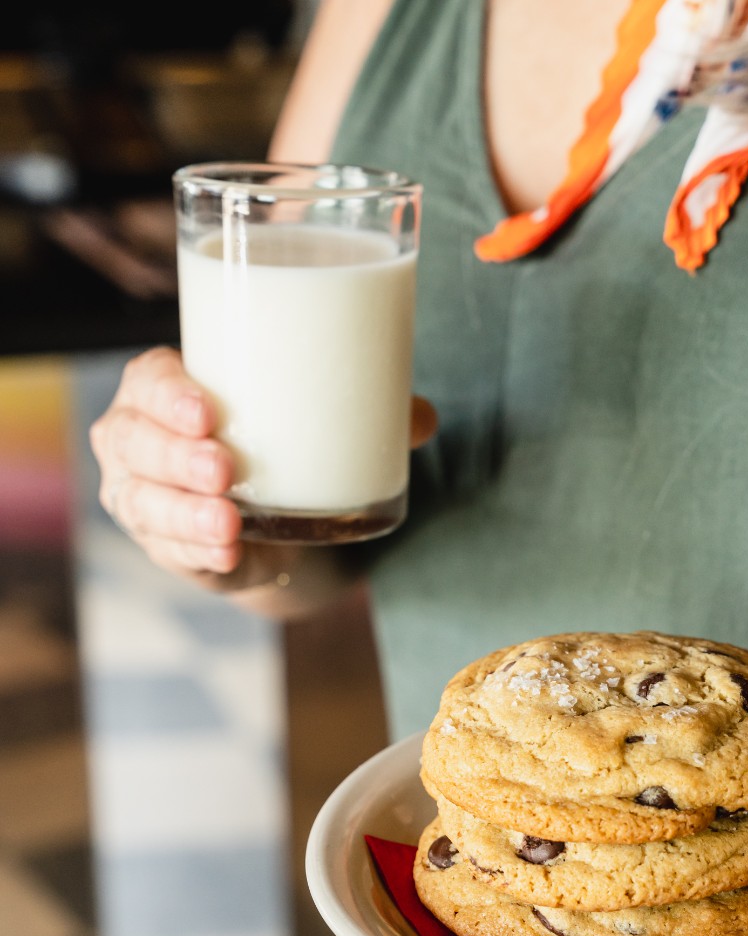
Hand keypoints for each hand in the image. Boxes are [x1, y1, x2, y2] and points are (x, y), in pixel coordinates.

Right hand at [90, 346, 437, 591]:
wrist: (268, 512)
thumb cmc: (277, 440)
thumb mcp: (311, 419)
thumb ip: (366, 413)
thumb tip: (423, 417)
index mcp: (163, 388)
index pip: (148, 380)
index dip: (167, 394)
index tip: (207, 411)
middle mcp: (138, 439)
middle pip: (135, 442)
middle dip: (176, 456)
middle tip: (224, 467)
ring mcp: (142, 494)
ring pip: (145, 502)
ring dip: (184, 512)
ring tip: (227, 521)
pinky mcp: (165, 544)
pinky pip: (171, 550)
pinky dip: (198, 553)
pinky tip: (226, 555)